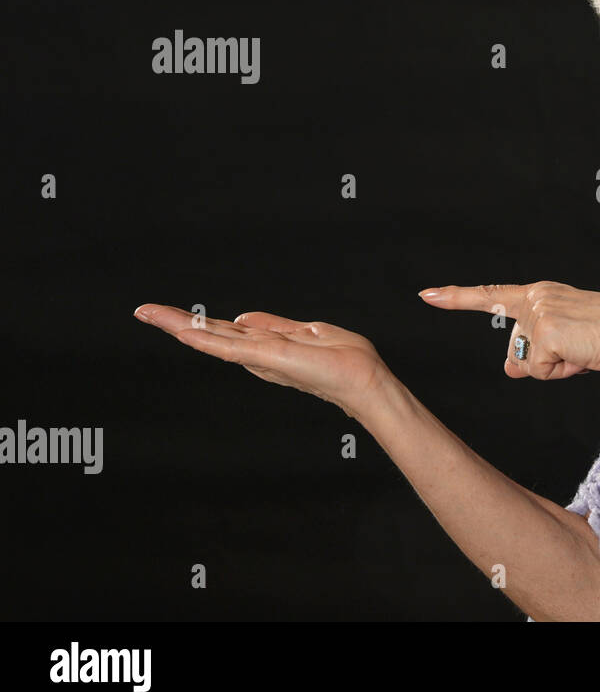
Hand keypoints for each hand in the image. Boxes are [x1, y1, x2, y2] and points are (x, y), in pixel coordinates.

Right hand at [133, 304, 395, 421]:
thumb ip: (274, 325)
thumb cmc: (344, 361)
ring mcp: (259, 358)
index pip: (226, 332)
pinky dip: (205, 337)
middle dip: (177, 322)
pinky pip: (230, 346)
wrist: (364, 381)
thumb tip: (244, 317)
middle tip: (144, 311)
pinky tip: (181, 329)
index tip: (170, 314)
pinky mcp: (267, 358)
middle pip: (210, 335)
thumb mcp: (306, 332)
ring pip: (211, 339)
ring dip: (179, 325)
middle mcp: (257, 356)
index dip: (198, 323)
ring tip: (149, 313)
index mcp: (266, 347)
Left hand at [419, 281, 599, 380]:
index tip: (426, 295)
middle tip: (579, 351)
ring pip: (527, 364)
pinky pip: (539, 371)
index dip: (456, 297)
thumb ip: (534, 352)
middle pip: (516, 349)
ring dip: (555, 368)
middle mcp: (536, 297)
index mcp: (543, 293)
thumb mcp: (567, 344)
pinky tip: (582, 356)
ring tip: (584, 351)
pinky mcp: (543, 332)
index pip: (491, 295)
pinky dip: (561, 372)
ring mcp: (538, 313)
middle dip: (541, 362)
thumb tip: (508, 368)